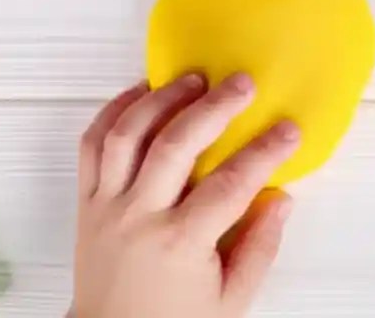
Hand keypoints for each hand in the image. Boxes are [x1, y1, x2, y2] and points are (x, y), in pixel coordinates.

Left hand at [70, 73, 300, 317]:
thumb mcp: (231, 300)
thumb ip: (259, 247)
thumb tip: (280, 198)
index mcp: (181, 244)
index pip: (231, 184)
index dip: (264, 152)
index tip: (288, 130)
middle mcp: (140, 218)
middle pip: (177, 145)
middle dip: (215, 107)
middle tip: (242, 84)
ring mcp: (108, 206)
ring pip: (129, 135)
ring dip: (162, 98)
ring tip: (194, 79)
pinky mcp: (86, 202)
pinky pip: (92, 145)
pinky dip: (115, 112)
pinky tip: (142, 94)